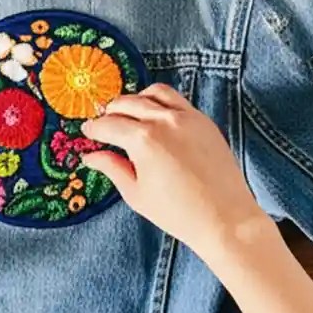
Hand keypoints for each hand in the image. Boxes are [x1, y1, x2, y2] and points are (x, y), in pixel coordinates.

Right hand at [81, 84, 273, 256]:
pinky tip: (155, 117)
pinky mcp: (204, 121)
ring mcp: (188, 117)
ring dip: (136, 100)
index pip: (109, 125)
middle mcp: (164, 120)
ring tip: (129, 114)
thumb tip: (91, 156)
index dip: (94, 128)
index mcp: (143, 139)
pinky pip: (177, 100)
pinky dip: (160, 102)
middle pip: (128, 103)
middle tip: (104, 124)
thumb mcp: (136, 194)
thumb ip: (112, 168)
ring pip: (154, 93)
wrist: (225, 219)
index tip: (87, 132)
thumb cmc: (178, 213)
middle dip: (111, 112)